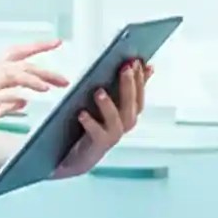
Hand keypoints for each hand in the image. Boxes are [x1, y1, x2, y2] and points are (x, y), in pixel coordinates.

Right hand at [0, 40, 67, 171]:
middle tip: (64, 77)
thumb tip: (23, 99)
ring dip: (38, 77)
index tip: (54, 44)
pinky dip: (24, 90)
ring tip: (56, 85)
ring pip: (14, 72)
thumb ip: (4, 104)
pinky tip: (39, 95)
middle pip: (18, 62)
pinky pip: (7, 92)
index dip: (34, 48)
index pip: (12, 56)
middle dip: (44, 66)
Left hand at [53, 58, 154, 178]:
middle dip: (129, 85)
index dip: (141, 78)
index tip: (137, 61)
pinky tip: (81, 113)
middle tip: (125, 67)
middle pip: (131, 104)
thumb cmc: (94, 124)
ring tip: (99, 91)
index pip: (139, 93)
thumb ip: (123, 86)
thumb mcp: (109, 102)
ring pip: (116, 120)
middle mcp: (124, 124)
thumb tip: (138, 64)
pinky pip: (96, 133)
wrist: (76, 156)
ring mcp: (112, 136)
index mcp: (128, 112)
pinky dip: (90, 123)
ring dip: (108, 105)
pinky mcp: (97, 145)